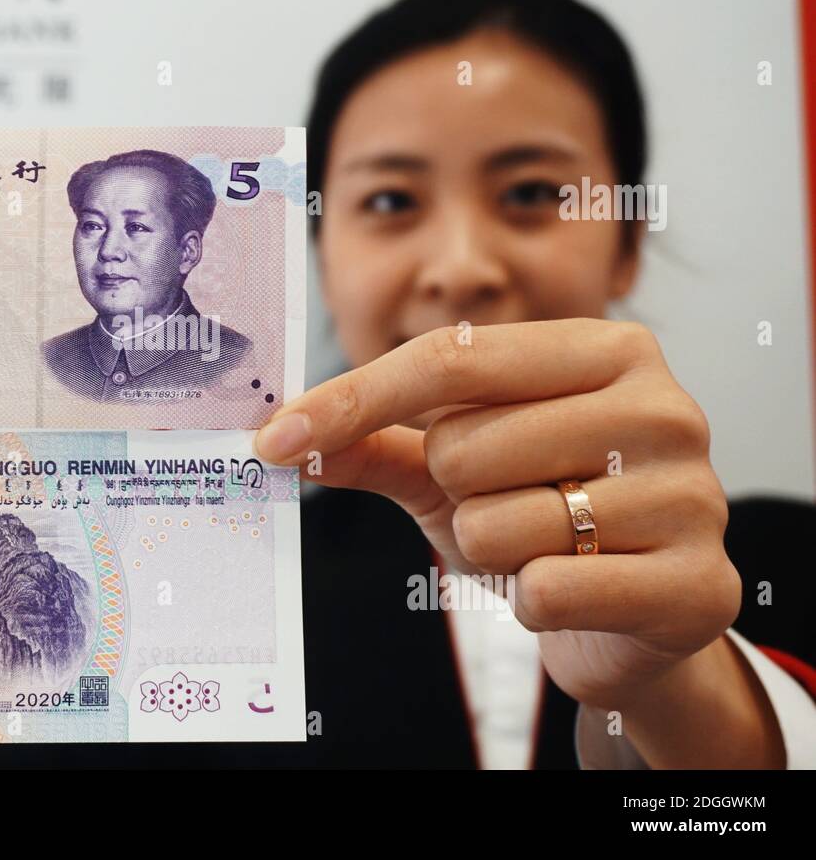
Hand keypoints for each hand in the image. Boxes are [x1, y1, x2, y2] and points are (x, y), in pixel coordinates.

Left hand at [255, 319, 740, 714]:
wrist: (632, 619)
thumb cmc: (545, 520)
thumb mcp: (455, 469)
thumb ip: (372, 442)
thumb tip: (279, 435)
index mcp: (606, 351)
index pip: (451, 358)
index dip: (352, 399)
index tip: (272, 437)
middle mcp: (661, 407)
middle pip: (465, 443)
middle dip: (456, 491)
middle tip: (507, 504)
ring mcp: (690, 493)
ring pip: (499, 520)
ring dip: (493, 548)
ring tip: (543, 547)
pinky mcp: (699, 583)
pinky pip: (546, 589)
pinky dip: (532, 601)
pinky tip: (572, 593)